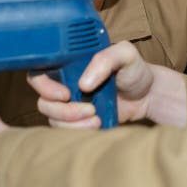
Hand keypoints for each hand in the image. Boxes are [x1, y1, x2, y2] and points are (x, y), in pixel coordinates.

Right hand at [29, 40, 186, 128]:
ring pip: (53, 119)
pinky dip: (79, 131)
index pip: (38, 74)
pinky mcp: (78, 122)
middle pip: (44, 102)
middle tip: (88, 108)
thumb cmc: (134, 70)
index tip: (65, 94)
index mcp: (68, 65)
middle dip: (63, 110)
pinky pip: (66, 132)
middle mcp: (64, 85)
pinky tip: (98, 124)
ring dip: (72, 123)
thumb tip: (83, 84)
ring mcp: (70, 105)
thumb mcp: (125, 55)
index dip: (43, 86)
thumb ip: (105, 59)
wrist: (147, 95)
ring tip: (96, 117)